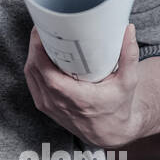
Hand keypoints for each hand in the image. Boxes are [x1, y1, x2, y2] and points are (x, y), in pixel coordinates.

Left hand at [23, 24, 143, 147]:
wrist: (110, 132)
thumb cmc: (119, 107)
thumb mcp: (128, 82)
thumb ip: (129, 55)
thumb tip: (128, 29)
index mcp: (76, 98)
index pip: (47, 73)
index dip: (39, 50)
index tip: (43, 31)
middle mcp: (57, 103)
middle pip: (35, 69)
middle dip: (36, 44)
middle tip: (44, 27)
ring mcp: (48, 105)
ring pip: (31, 74)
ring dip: (33, 53)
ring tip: (42, 36)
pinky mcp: (44, 105)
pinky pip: (32, 81)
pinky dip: (33, 65)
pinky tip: (39, 53)